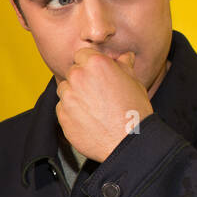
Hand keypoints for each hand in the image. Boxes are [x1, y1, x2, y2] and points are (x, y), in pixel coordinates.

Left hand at [55, 48, 152, 162]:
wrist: (128, 141)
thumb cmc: (134, 111)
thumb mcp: (134, 82)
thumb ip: (124, 66)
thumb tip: (124, 57)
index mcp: (96, 63)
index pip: (82, 54)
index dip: (89, 64)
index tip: (96, 74)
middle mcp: (78, 77)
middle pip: (73, 72)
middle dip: (82, 79)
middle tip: (97, 93)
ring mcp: (68, 96)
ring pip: (65, 89)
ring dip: (74, 94)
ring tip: (93, 107)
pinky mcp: (62, 115)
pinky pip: (62, 108)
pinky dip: (71, 112)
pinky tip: (88, 118)